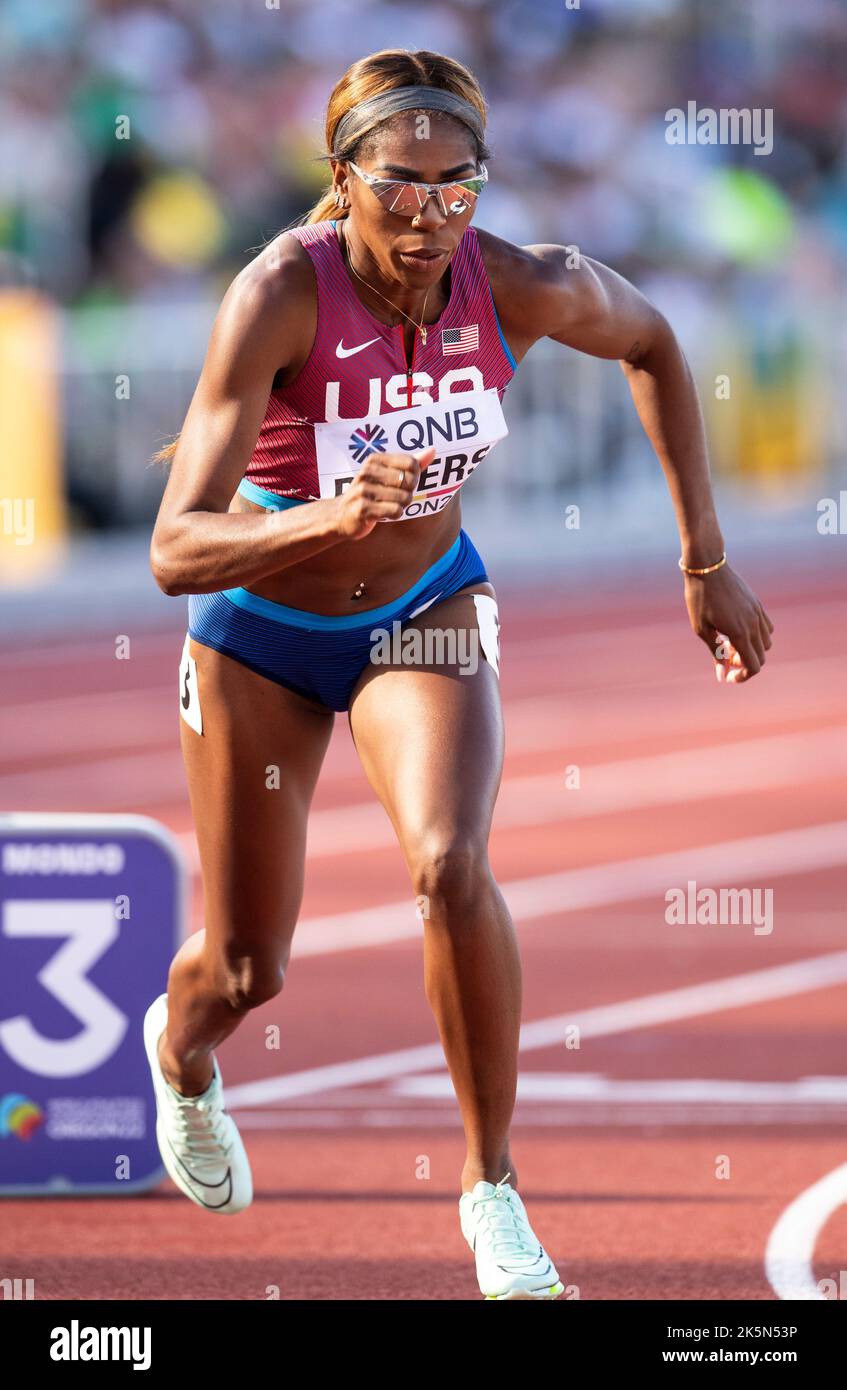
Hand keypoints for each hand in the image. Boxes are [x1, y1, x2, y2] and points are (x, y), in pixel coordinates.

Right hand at [330, 446, 433, 539]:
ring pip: (404, 498)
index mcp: (375, 459)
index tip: (404, 483)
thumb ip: (411, 463)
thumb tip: (433, 450)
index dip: (415, 477)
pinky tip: (383, 514)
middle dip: (408, 493)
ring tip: (387, 505)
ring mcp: (363, 490)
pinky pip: (395, 511)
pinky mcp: (363, 508)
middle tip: (395, 497)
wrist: (341, 515)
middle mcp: (367, 471)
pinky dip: (394, 515)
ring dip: (401, 506)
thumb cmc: (371, 493)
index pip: (412, 464)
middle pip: (410, 481)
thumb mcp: (388, 474)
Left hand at [683, 563, 773, 682]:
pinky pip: (767, 627)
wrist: (707, 567)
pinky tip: (739, 630)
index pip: (753, 665)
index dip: (743, 676)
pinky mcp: (757, 604)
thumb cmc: (699, 598)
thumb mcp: (701, 629)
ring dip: (752, 649)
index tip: (729, 676)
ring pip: (766, 643)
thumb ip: (715, 653)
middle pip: (761, 656)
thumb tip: (722, 675)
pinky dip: (757, 636)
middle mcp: (753, 624)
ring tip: (731, 643)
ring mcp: (758, 613)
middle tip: (725, 657)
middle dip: (745, 663)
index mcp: (740, 633)